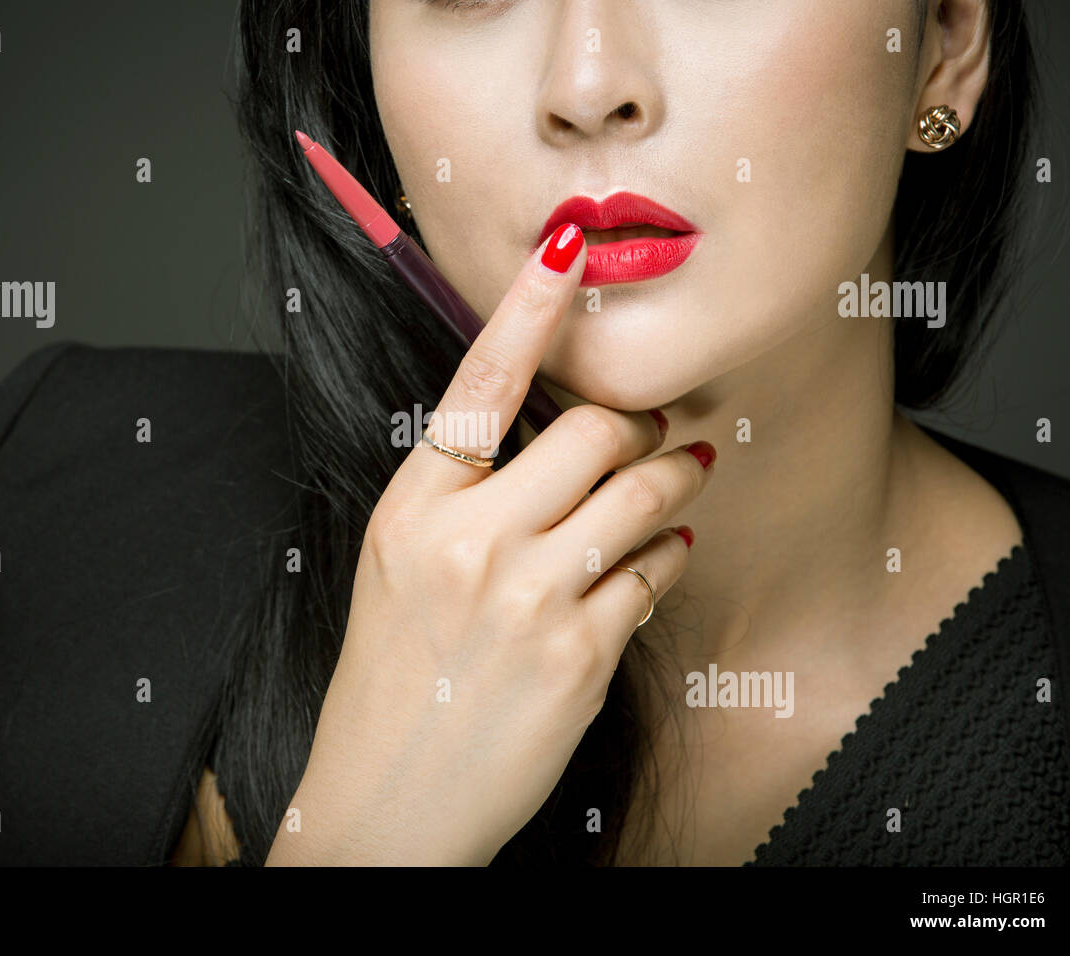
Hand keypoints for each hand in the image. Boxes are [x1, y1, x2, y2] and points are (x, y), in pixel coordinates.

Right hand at [264, 223, 715, 865]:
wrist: (388, 799)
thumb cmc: (395, 676)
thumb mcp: (401, 565)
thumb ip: (463, 493)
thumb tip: (556, 426)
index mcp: (413, 508)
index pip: (480, 384)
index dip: (530, 305)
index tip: (568, 241)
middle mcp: (468, 542)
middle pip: (595, 430)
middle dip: (640, 424)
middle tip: (657, 429)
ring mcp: (527, 599)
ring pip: (644, 492)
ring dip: (676, 476)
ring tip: (681, 476)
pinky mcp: (579, 655)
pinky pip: (654, 571)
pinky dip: (667, 554)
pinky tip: (656, 557)